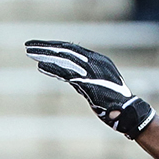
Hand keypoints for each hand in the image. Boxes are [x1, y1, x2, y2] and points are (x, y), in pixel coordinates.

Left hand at [25, 40, 155, 138]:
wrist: (130, 113)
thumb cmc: (116, 103)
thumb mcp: (98, 86)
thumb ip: (83, 79)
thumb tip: (69, 77)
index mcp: (99, 60)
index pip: (72, 49)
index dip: (54, 46)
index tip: (39, 46)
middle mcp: (95, 62)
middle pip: (66, 50)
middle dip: (46, 47)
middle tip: (28, 45)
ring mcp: (92, 72)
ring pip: (64, 59)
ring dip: (45, 55)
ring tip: (29, 52)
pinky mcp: (89, 83)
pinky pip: (68, 74)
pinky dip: (53, 69)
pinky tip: (40, 66)